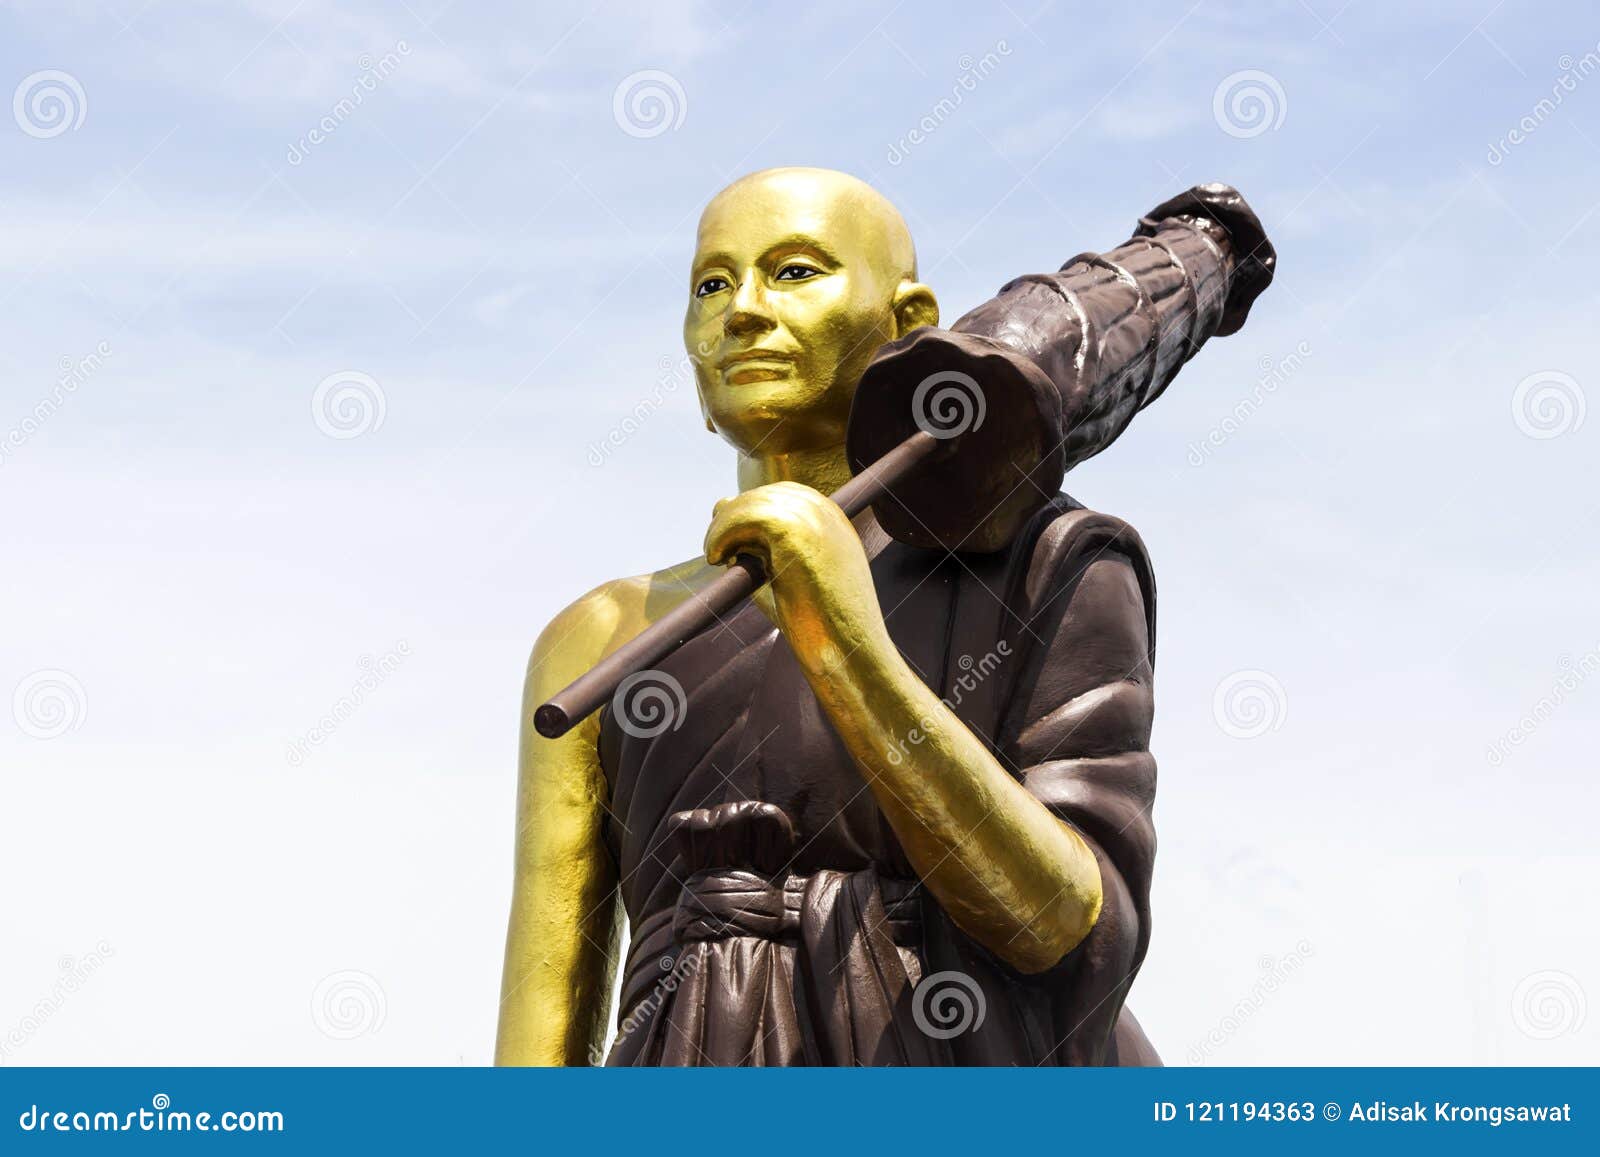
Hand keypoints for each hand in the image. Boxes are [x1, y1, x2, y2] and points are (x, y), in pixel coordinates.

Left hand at [703, 482, 887, 666]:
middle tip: (717, 552)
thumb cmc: (817, 625)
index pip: (781, 495)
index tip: (731, 544)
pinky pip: (744, 516)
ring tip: (716, 556)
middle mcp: (827, 512)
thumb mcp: (783, 575)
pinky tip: (718, 558)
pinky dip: (722, 533)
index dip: (749, 514)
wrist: (848, 654)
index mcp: (833, 520)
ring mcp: (814, 520)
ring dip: (723, 527)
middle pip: (765, 494)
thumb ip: (755, 544)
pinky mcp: (795, 534)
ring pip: (751, 503)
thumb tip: (719, 503)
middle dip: (733, 518)